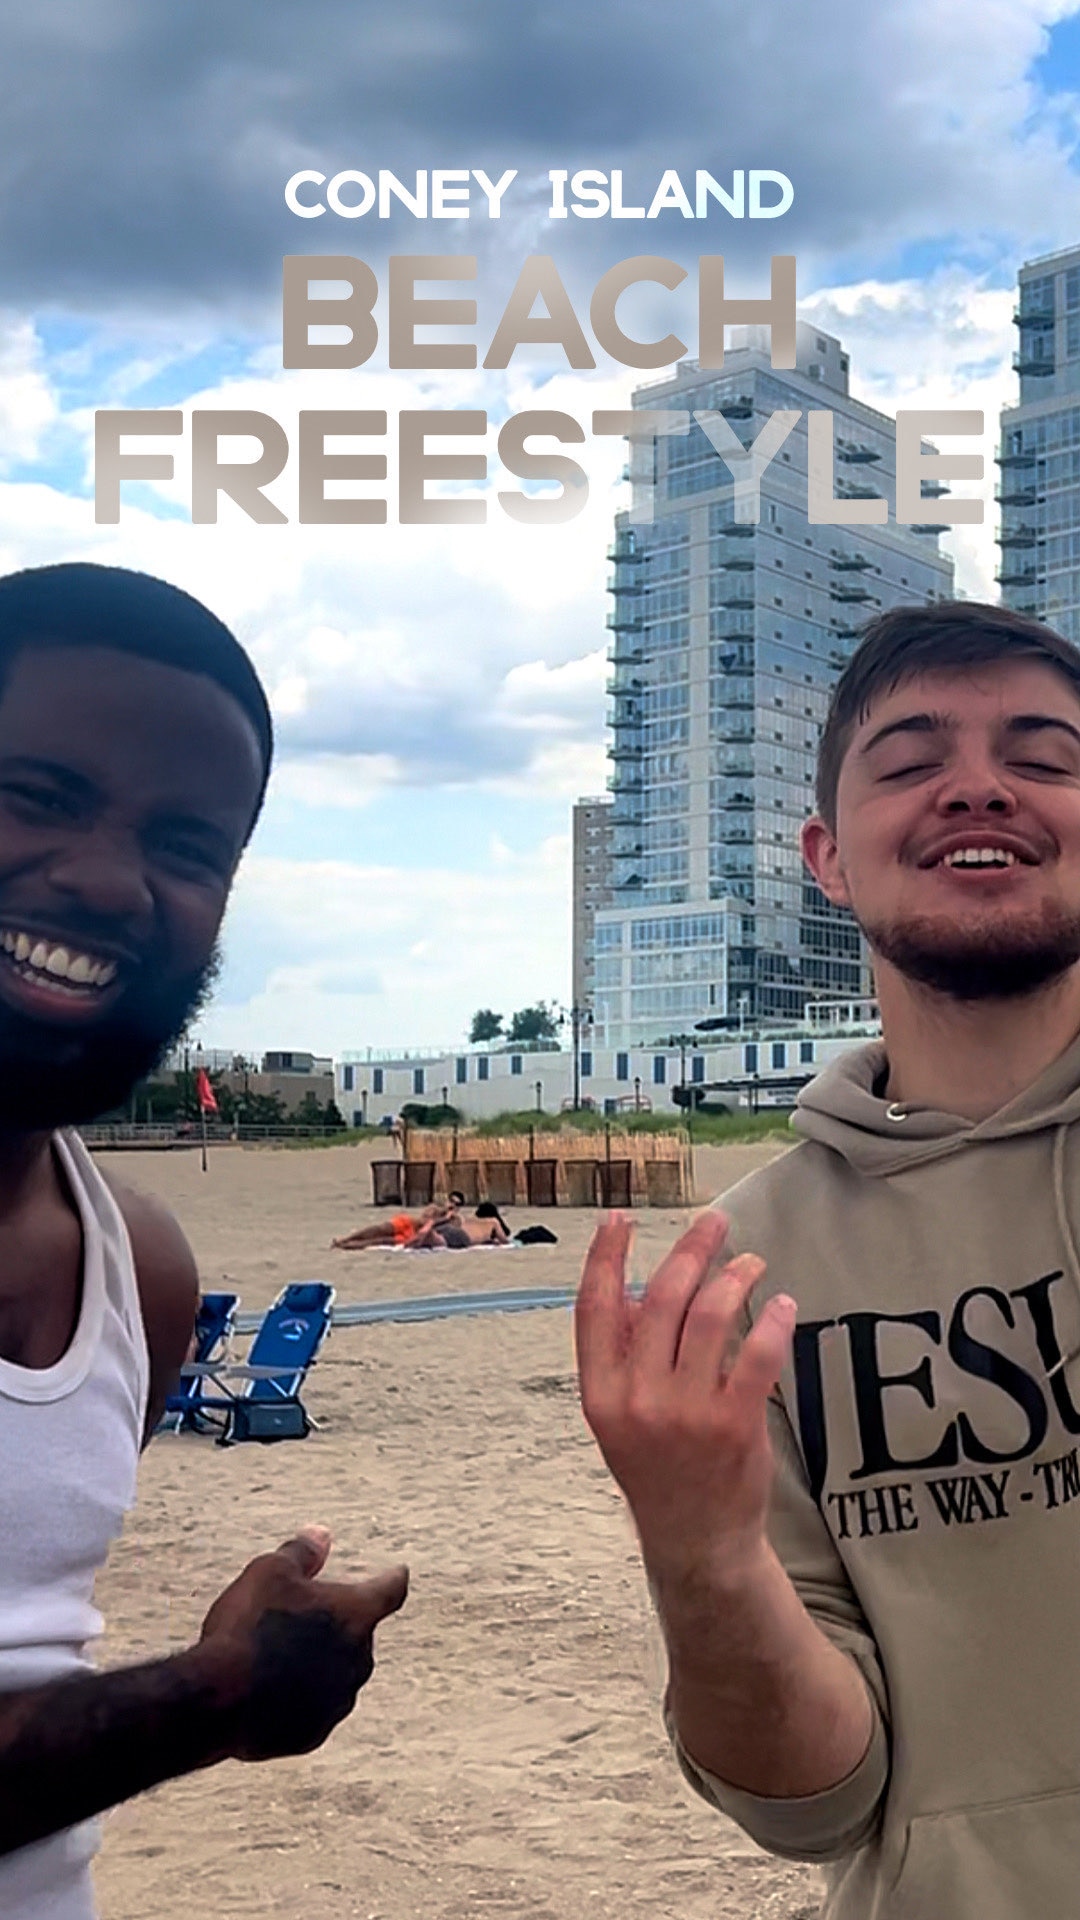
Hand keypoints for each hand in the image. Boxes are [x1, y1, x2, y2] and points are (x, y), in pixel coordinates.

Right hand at [197, 1527, 407, 1760]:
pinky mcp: (314, 1734)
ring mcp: (338, 1702)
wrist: (217, 1699)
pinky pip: (312, 1709)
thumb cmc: (247, 1626)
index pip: (390, 1589)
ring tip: (272, 1656)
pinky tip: (265, 1691)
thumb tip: (322, 1535)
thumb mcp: (269, 1572)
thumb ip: (302, 1553)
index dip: (392, 1578)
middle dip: (335, 1626)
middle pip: (357, 1635)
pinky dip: (298, 1698)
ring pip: (335, 1675)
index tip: (397, 1573)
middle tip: (297, 1617)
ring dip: (316, 1664)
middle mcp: (358, 1661)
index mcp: (355, 1615)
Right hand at [575, 1211, 795, 1582]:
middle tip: (714, 1224)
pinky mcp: (734, 1424)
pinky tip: (783, 1305)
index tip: (617, 1220)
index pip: (593, 1309)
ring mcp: (686, 1413)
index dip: (604, 1258)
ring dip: (734, 1277)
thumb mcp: (619, 1418)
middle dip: (691, 1251)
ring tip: (751, 1264)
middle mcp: (638, 1399)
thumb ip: (623, 1358)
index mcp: (601, 1394)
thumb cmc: (658, 1471)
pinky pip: (756, 1355)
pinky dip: (773, 1321)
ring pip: (709, 1316)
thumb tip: (639, 1293)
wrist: (696, 1542)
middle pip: (662, 1299)